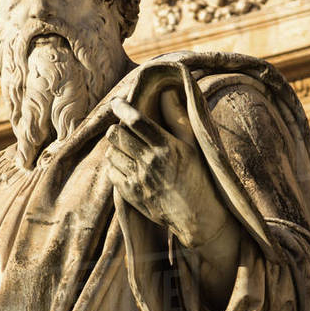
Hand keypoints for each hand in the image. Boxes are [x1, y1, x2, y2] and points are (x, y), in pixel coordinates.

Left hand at [105, 94, 232, 249]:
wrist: (196, 218)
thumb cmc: (198, 178)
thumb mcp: (194, 147)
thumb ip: (178, 118)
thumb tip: (166, 92)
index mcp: (166, 147)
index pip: (136, 121)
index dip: (122, 108)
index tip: (116, 102)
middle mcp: (150, 163)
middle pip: (116, 135)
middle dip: (117, 129)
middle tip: (124, 130)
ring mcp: (138, 180)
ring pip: (111, 153)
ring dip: (116, 148)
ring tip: (128, 150)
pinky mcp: (131, 195)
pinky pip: (111, 172)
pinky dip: (115, 166)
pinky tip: (128, 167)